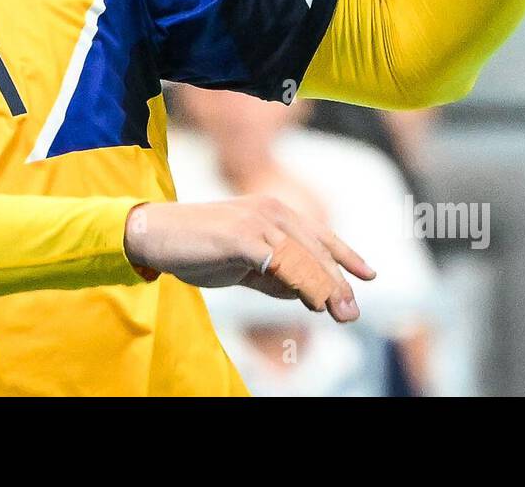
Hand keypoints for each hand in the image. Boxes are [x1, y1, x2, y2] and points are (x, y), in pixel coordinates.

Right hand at [123, 196, 375, 322]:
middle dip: (339, 282)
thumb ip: (272, 274)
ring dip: (326, 287)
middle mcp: (271, 211)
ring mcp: (257, 221)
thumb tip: (304, 293)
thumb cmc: (197, 247)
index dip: (345, 255)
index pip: (318, 236)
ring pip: (304, 257)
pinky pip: (283, 262)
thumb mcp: (242, 263)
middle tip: (353, 313)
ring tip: (340, 312)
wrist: (155, 235)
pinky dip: (303, 282)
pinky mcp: (243, 235)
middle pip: (316, 249)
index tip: (369, 275)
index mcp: (272, 213)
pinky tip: (313, 301)